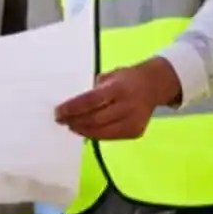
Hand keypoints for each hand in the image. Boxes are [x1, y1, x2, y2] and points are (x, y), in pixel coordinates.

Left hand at [54, 58, 180, 139]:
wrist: (154, 85)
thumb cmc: (126, 78)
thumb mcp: (109, 76)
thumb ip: (93, 91)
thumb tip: (71, 106)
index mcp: (118, 88)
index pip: (91, 101)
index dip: (72, 108)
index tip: (57, 112)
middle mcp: (127, 106)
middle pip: (95, 119)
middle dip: (74, 121)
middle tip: (60, 120)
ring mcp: (133, 121)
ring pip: (102, 132)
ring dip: (83, 130)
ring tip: (71, 125)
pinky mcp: (136, 132)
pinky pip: (111, 137)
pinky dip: (95, 134)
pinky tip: (85, 130)